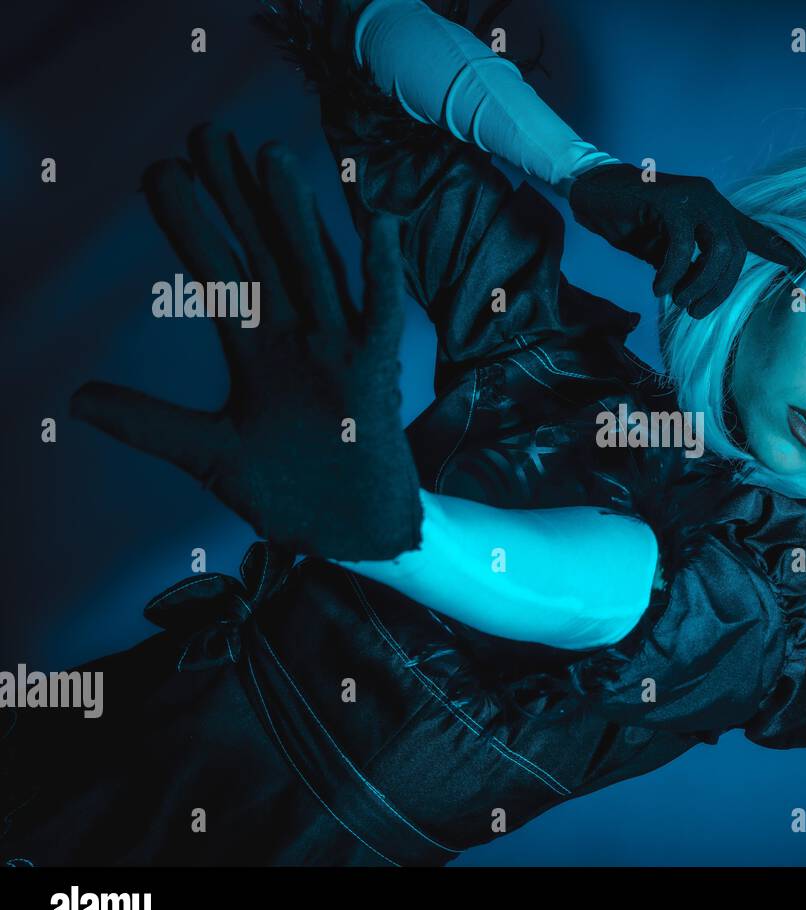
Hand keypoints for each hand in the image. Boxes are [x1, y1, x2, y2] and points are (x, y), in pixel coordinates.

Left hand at [70, 125, 422, 560]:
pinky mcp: (377, 375)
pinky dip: (383, 272)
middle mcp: (297, 339)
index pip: (218, 274)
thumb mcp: (209, 453)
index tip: (161, 171)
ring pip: (315, 272)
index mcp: (258, 352)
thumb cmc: (291, 491)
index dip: (191, 223)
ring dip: (295, 218)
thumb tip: (76, 399)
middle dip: (236, 197)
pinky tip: (378, 223)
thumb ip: (150, 421)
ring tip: (269, 157)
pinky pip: (384, 314)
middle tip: (208, 135)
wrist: (352, 534)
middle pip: (264, 254)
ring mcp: (338, 351)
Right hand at [567, 162, 804, 317]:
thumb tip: (696, 296)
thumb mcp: (666, 252)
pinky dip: (672, 273)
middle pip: (736, 252)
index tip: (802, 265)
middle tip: (695, 311)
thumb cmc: (630, 224)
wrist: (593, 196)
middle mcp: (712, 200)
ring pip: (718, 249)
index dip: (778, 249)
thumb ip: (689, 267)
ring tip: (678, 300)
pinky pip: (684, 246)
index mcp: (716, 212)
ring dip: (699, 284)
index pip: (754, 233)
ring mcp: (694, 196)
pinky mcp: (671, 199)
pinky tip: (659, 286)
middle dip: (720, 289)